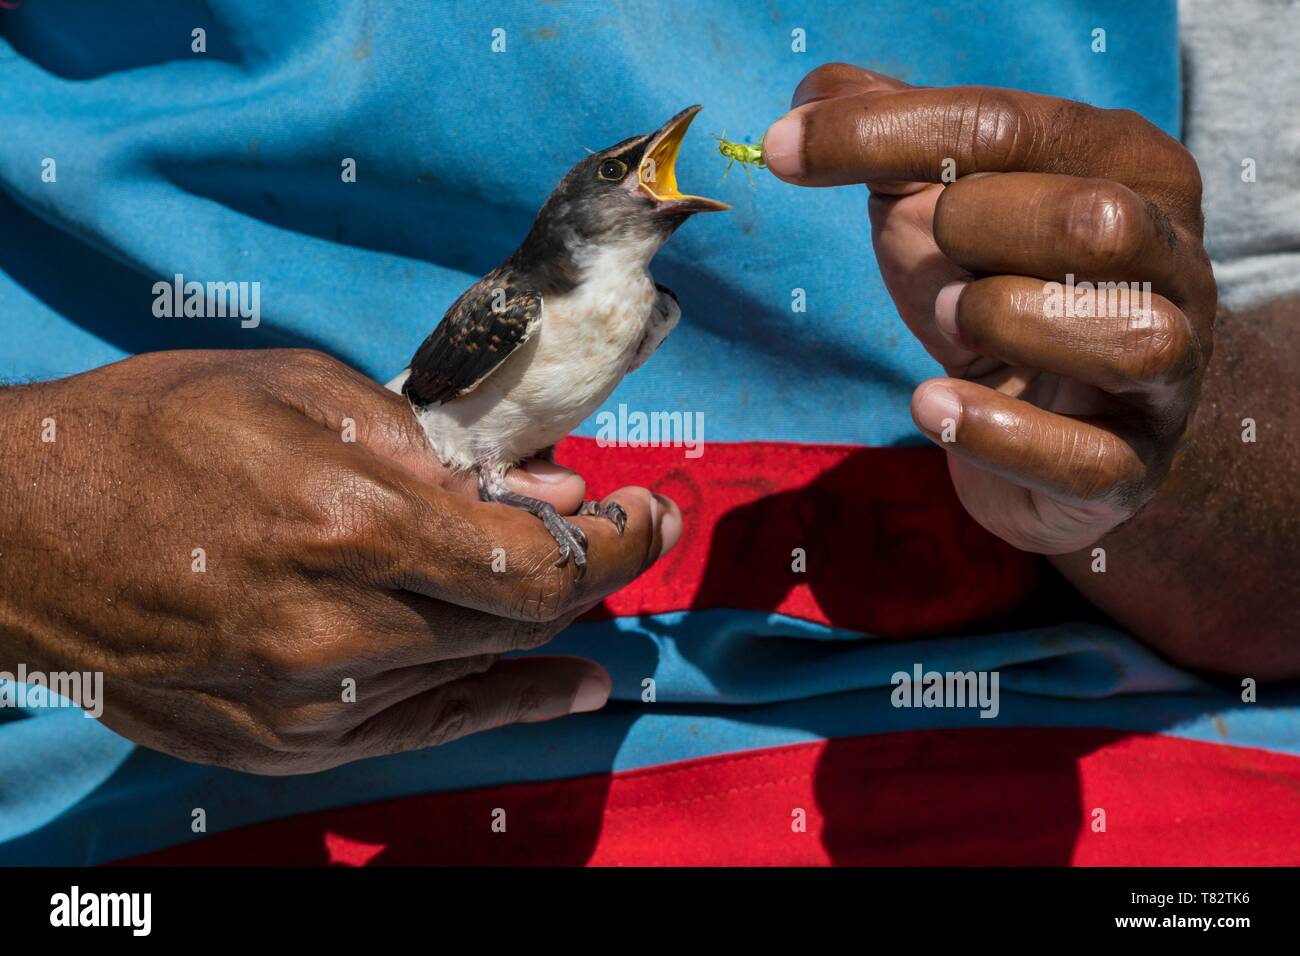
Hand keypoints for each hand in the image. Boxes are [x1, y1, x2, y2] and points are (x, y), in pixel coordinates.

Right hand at [0, 349, 679, 773]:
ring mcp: (311, 705)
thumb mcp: (302, 395)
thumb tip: (553, 486)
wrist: (21, 535)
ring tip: (576, 585)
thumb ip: (438, 447)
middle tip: (621, 530)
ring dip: (543, 623)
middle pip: (522, 619)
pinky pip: (428, 727)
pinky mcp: (286, 746)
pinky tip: (566, 684)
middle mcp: (340, 632)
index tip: (658, 512)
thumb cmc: (156, 435)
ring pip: (483, 671)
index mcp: (350, 524)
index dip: (624, 540)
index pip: (540, 559)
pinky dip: (504, 697)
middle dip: (591, 570)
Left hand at [764, 64, 1214, 553]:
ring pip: (1126, 338)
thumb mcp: (945, 205)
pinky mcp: (1131, 465)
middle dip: (978, 229)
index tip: (783, 149)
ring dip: (1007, 322)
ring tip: (948, 325)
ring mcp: (1168, 370)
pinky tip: (930, 404)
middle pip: (1094, 220)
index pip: (1011, 128)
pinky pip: (1084, 459)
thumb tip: (810, 91)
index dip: (887, 134)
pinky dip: (994, 431)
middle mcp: (1172, 260)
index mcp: (1129, 167)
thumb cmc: (1005, 292)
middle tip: (932, 254)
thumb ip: (893, 138)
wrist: (1064, 423)